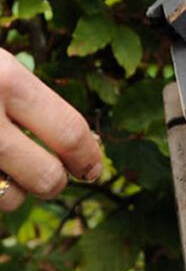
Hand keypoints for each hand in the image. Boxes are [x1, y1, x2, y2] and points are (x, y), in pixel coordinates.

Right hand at [0, 49, 103, 210]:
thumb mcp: (0, 70)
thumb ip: (36, 103)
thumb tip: (90, 145)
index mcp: (8, 81)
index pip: (69, 131)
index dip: (88, 157)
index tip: (93, 169)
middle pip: (47, 177)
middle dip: (55, 181)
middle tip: (50, 173)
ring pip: (11, 200)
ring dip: (15, 190)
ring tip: (3, 166)